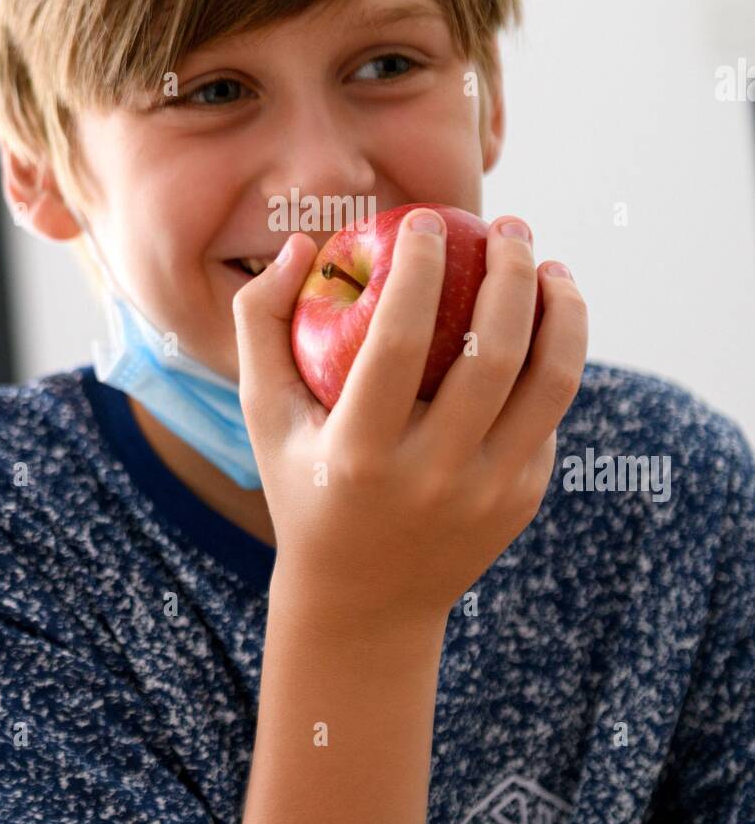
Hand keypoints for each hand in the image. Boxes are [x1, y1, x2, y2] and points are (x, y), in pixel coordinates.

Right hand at [232, 209, 587, 624]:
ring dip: (563, 312)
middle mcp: (432, 478)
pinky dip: (552, 359)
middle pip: (493, 354)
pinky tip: (541, 325)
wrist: (363, 603)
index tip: (425, 220)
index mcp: (360, 454)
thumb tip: (302, 245)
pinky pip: (550, 415)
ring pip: (551, 383)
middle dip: (510, 272)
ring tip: (553, 267)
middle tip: (508, 227)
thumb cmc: (304, 485)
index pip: (396, 341)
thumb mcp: (263, 414)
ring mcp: (488, 494)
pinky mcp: (523, 499)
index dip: (417, 268)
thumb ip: (260, 322)